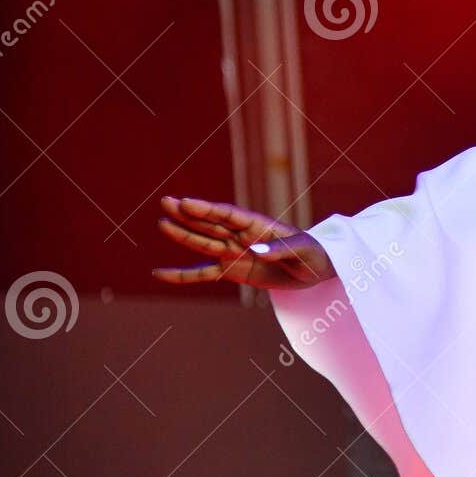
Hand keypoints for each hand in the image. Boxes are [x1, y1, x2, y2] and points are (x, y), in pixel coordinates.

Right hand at [151, 196, 335, 290]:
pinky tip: (159, 274)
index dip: (209, 209)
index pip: (230, 215)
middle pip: (211, 224)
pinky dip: (182, 275)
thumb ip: (280, 249)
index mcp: (259, 225)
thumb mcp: (303, 252)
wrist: (316, 269)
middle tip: (166, 201)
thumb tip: (256, 250)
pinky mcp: (231, 271)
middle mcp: (241, 236)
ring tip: (162, 223)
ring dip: (183, 235)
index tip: (188, 202)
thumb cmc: (314, 254)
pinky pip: (202, 273)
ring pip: (203, 243)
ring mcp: (234, 252)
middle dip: (189, 214)